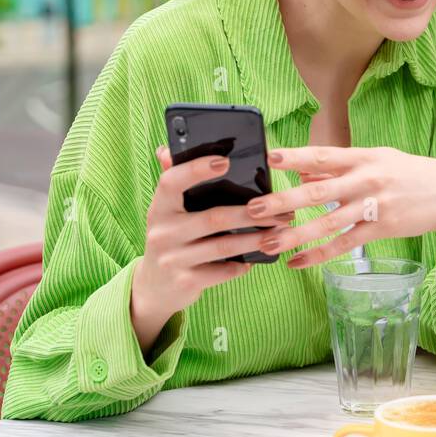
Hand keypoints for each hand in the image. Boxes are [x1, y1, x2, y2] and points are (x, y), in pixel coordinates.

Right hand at [132, 147, 292, 334]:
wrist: (154, 287)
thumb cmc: (171, 239)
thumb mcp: (166, 212)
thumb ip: (173, 183)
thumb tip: (167, 149)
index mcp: (158, 208)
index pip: (171, 182)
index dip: (196, 169)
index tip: (225, 161)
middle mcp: (162, 232)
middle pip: (213, 217)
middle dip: (252, 213)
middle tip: (282, 209)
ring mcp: (172, 259)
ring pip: (224, 245)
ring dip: (257, 238)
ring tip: (281, 231)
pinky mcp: (186, 282)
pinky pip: (224, 271)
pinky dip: (244, 263)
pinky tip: (259, 255)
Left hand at [247, 146, 435, 269]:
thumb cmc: (409, 173)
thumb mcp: (377, 159)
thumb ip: (339, 168)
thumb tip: (303, 173)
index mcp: (363, 157)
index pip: (324, 155)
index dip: (296, 156)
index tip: (270, 158)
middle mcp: (367, 180)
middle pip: (319, 191)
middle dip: (284, 201)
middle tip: (254, 209)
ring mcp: (375, 206)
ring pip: (328, 222)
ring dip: (295, 234)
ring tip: (267, 243)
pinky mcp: (382, 230)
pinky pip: (345, 244)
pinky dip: (319, 255)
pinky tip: (297, 262)